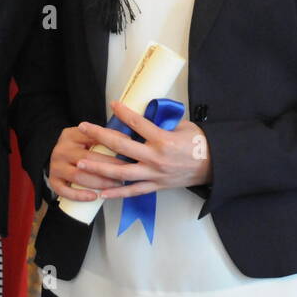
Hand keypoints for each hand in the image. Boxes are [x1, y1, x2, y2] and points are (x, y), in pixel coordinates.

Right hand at [47, 126, 125, 202]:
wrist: (56, 156)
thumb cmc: (78, 147)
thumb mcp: (86, 136)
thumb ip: (103, 135)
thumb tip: (128, 140)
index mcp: (71, 135)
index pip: (92, 138)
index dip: (112, 144)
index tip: (128, 150)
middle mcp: (61, 149)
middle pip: (87, 159)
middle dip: (109, 167)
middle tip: (126, 172)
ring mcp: (55, 166)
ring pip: (78, 176)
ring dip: (99, 182)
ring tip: (116, 185)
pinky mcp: (53, 181)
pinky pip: (64, 191)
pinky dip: (79, 195)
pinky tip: (94, 197)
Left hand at [73, 101, 212, 198]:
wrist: (214, 165)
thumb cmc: (199, 143)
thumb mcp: (182, 127)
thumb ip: (161, 124)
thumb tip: (142, 118)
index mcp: (162, 139)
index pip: (137, 122)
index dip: (123, 112)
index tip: (112, 103)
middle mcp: (155, 157)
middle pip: (122, 146)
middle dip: (100, 136)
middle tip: (84, 128)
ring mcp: (154, 174)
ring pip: (121, 172)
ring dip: (99, 167)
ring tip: (81, 163)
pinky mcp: (156, 186)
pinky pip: (133, 191)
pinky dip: (117, 193)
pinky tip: (102, 193)